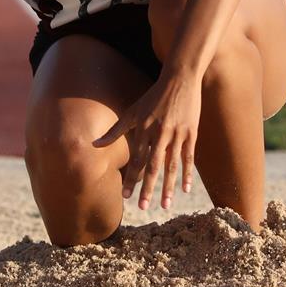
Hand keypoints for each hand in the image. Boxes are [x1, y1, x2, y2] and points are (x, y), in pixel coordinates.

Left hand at [95, 75, 202, 211]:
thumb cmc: (153, 96)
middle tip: (143, 207)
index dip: (130, 178)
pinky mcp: (191, 134)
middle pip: (152, 166)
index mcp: (144, 130)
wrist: (180, 78)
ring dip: (168, 187)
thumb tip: (94, 144)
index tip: (125, 197)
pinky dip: (187, 174)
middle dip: (147, 188)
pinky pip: (188, 158)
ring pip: (171, 166)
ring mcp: (177, 134)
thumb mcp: (133, 111)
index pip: (136, 160)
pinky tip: (185, 190)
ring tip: (165, 205)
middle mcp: (160, 134)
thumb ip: (115, 130)